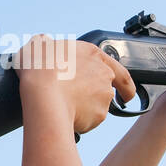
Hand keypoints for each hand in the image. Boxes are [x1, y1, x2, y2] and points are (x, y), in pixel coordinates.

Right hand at [14, 35, 136, 135]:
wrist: (43, 95)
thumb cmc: (40, 69)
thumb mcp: (38, 46)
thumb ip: (45, 43)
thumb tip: (43, 43)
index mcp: (93, 54)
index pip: (120, 71)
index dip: (126, 85)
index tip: (127, 95)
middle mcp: (104, 75)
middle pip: (104, 89)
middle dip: (92, 97)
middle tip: (73, 100)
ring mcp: (103, 96)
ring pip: (96, 106)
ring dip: (83, 108)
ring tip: (60, 106)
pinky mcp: (98, 116)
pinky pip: (89, 121)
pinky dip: (79, 122)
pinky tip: (63, 115)